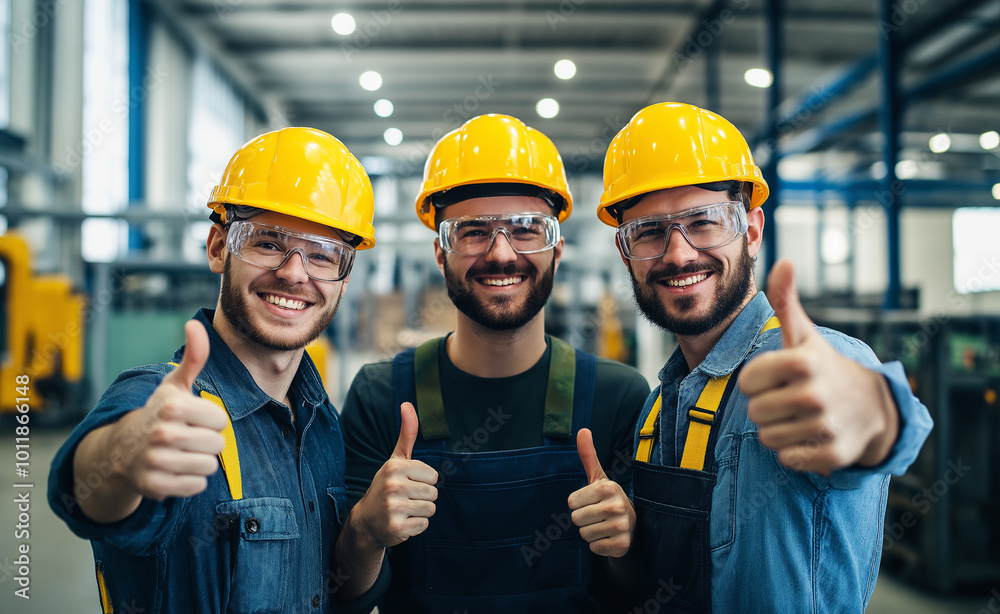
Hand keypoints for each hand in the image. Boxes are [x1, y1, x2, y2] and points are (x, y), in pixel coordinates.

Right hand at [111, 320, 228, 499]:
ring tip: (180, 453)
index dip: (210, 420)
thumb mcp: (175, 385)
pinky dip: (190, 481)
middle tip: (186, 437)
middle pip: (217, 445)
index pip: (220, 421)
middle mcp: (162, 434)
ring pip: (209, 467)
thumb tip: (195, 324)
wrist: (122, 450)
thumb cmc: (159, 413)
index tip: (192, 418)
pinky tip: (174, 469)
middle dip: (206, 442)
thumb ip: (194, 357)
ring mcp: (156, 462)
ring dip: (199, 461)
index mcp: (173, 407)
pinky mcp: (155, 486)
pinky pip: (196, 486)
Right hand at [354, 403, 437, 547]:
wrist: (366, 521)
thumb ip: (407, 434)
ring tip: (403, 509)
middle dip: (422, 497)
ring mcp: (393, 508)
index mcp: (395, 466)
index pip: (434, 475)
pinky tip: (401, 522)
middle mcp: (393, 485)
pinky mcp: (396, 528)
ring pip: (430, 509)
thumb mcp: (395, 459)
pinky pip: (423, 525)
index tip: (407, 483)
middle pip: (434, 493)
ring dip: (420, 512)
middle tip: (404, 498)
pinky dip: (415, 526)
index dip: (423, 481)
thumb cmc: (386, 486)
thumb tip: (407, 404)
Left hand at [568, 428, 634, 557]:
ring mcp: (622, 526)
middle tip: (597, 515)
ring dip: (590, 532)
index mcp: (608, 487)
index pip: (571, 502)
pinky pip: (593, 548)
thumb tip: (582, 430)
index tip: (591, 502)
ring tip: (603, 525)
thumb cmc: (608, 498)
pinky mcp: (621, 545)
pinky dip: (597, 545)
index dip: (578, 503)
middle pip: (576, 519)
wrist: (632, 525)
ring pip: (584, 534)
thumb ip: (588, 455)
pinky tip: (608, 537)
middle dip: (583, 519)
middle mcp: (617, 505)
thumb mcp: (598, 477)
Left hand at [738, 260, 898, 475]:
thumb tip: (783, 261)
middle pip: (754, 411)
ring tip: (800, 416)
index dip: (757, 380)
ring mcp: (825, 426)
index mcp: (802, 361)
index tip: (778, 376)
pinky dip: (793, 451)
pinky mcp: (831, 456)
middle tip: (790, 397)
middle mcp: (814, 394)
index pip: (746, 382)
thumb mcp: (804, 334)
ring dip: (778, 429)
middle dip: (767, 405)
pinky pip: (786, 458)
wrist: (873, 406)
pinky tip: (810, 435)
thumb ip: (786, 301)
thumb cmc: (825, 366)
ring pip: (766, 437)